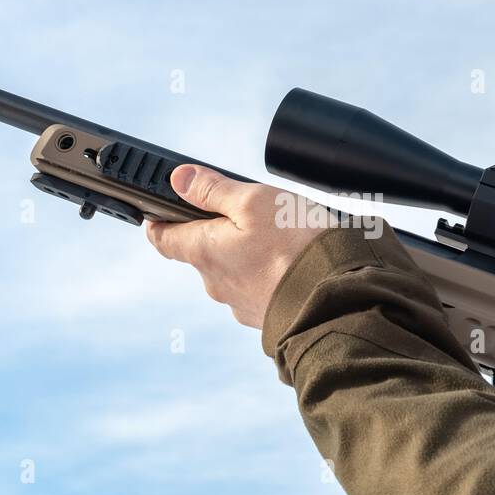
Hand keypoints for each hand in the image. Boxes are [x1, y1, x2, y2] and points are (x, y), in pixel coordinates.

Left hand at [144, 164, 329, 327]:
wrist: (336, 301)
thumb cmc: (295, 248)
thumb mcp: (253, 201)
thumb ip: (213, 189)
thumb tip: (179, 179)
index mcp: (205, 251)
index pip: (163, 238)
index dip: (158, 221)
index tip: (159, 211)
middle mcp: (215, 282)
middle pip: (202, 252)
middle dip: (217, 233)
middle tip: (246, 215)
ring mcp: (240, 303)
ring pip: (232, 271)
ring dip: (246, 255)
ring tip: (279, 240)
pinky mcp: (265, 316)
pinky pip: (258, 289)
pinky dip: (267, 275)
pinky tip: (291, 264)